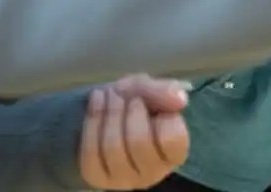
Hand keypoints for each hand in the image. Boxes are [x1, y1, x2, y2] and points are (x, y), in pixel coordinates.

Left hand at [78, 75, 189, 189]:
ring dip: (110, 113)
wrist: (110, 110)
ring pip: (112, 147)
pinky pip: (91, 150)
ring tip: (112, 94)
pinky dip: (93, 120)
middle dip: (131, 112)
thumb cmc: (140, 103)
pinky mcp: (96, 176)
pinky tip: (96, 99)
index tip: (155, 102)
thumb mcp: (154, 91)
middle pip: (139, 143)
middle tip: (130, 97)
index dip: (162, 115)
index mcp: (174, 155)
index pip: (172, 139)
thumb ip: (166, 93)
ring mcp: (123, 179)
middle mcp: (151, 173)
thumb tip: (179, 99)